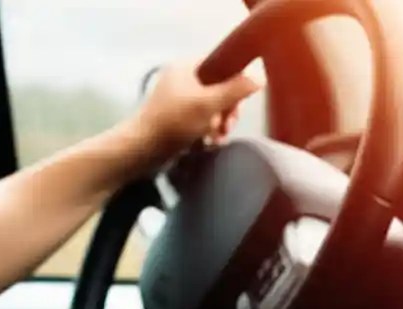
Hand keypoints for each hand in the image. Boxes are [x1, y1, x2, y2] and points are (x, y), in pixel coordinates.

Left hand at [131, 61, 260, 170]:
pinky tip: (207, 143)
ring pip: (213, 108)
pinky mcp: (177, 120)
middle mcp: (183, 80)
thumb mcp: (209, 103)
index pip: (222, 64)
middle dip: (227, 110)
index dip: (235, 82)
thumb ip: (236, 89)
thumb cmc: (174, 122)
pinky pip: (202, 122)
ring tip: (215, 138)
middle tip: (226, 126)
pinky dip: (207, 132)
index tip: (238, 103)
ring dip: (219, 125)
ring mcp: (180, 101)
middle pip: (220, 89)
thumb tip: (260, 77)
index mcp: (187, 67)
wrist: (142, 150)